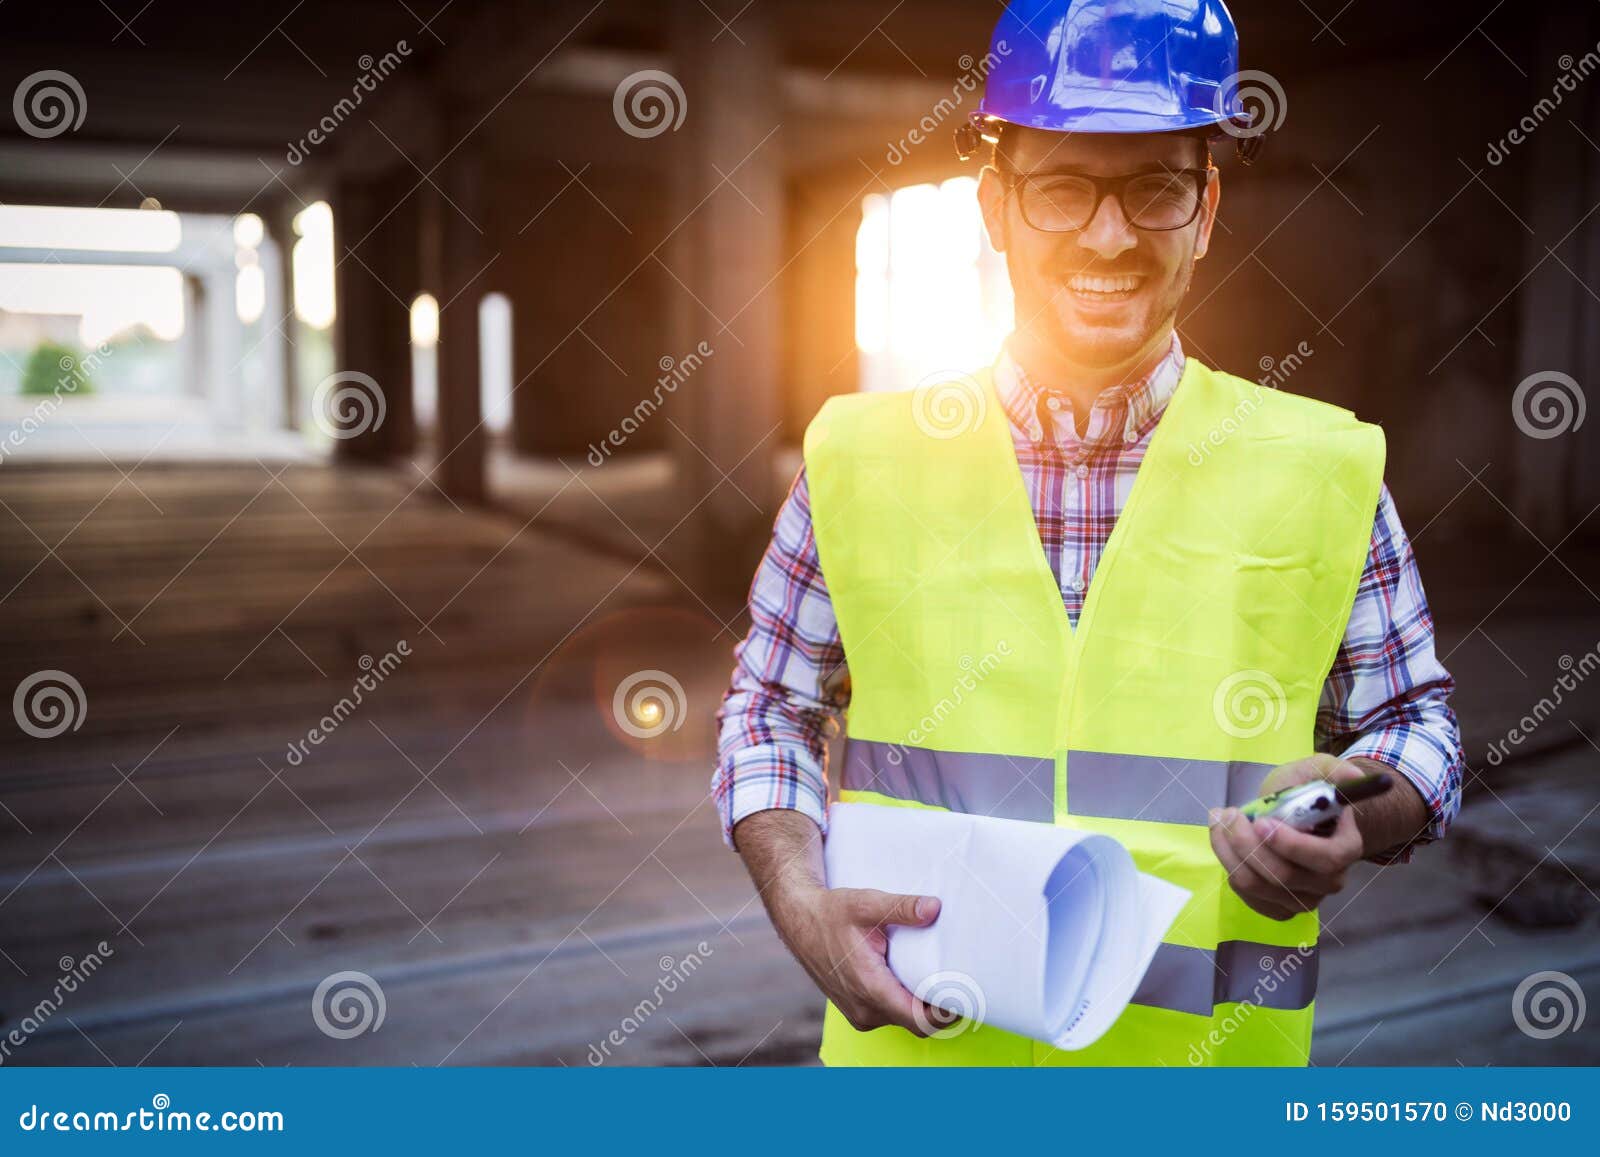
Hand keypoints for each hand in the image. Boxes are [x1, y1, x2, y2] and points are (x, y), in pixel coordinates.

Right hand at [769, 882, 943, 1034]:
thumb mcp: (867, 904)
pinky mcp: (857, 1011)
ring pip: (903, 1020)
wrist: (799, 920)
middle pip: (916, 1023)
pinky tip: (913, 980)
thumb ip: (902, 908)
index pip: (920, 1020)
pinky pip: (890, 1015)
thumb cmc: (831, 912)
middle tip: (960, 982)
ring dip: (921, 1006)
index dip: (946, 1012)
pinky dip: (905, 1003)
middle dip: (939, 1008)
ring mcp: (859, 1014)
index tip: (965, 992)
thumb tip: (935, 908)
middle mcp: (864, 1010)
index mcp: (869, 988)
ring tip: (939, 978)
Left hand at [1207, 754, 1366, 919]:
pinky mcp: (1278, 908)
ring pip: (1257, 886)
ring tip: (1221, 820)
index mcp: (1346, 847)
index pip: (1326, 858)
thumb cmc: (1305, 793)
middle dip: (1247, 844)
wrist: (1292, 815)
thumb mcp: (1317, 771)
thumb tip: (1352, 774)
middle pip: (1284, 876)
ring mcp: (1303, 899)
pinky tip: (1224, 840)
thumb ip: (1334, 770)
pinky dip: (1228, 864)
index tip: (1261, 821)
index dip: (1292, 844)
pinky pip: (1246, 894)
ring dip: (1230, 851)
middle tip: (1230, 814)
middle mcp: (1329, 880)